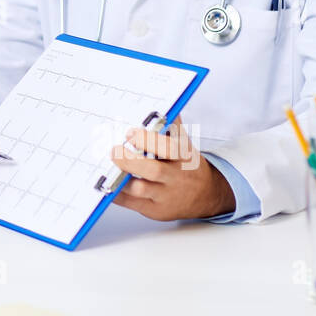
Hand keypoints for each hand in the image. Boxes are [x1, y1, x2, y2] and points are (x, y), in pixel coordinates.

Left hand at [108, 116, 234, 220]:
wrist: (206, 195)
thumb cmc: (189, 165)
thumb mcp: (185, 144)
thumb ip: (173, 125)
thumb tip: (162, 105)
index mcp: (184, 158)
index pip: (168, 148)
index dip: (148, 140)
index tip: (130, 133)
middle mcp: (175, 177)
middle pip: (154, 170)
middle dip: (130, 160)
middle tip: (114, 150)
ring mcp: (165, 196)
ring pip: (141, 190)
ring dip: (121, 178)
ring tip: (109, 167)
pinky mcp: (155, 210)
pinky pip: (132, 203)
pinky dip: (117, 194)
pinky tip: (108, 184)